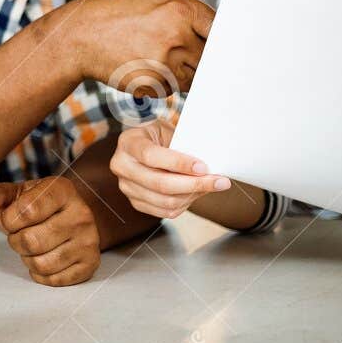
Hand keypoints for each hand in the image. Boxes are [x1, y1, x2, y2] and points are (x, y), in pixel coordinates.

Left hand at [0, 176, 99, 286]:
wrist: (73, 216)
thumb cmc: (40, 203)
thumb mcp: (18, 193)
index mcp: (63, 190)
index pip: (26, 211)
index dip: (8, 220)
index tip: (10, 218)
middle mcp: (81, 215)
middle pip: (31, 241)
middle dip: (15, 241)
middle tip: (20, 234)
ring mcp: (89, 241)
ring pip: (41, 264)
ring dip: (27, 258)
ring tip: (33, 246)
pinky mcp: (90, 264)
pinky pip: (53, 280)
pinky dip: (40, 273)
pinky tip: (45, 257)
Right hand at [62, 0, 212, 93]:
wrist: (81, 36)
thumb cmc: (120, 12)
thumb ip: (188, 11)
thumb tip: (220, 30)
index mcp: (180, 10)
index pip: (220, 30)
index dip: (222, 39)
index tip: (223, 46)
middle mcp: (176, 38)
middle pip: (209, 58)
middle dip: (200, 57)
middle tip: (181, 52)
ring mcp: (164, 65)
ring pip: (192, 77)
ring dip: (182, 71)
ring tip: (156, 55)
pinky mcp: (152, 86)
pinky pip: (172, 89)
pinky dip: (163, 82)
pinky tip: (143, 66)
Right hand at [110, 120, 230, 218]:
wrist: (145, 147)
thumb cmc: (159, 136)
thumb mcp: (168, 130)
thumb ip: (183, 145)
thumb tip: (212, 164)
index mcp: (128, 142)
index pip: (151, 156)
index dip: (179, 163)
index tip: (204, 167)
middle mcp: (122, 166)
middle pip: (159, 184)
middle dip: (194, 184)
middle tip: (220, 182)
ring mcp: (126, 187)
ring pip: (165, 201)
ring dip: (193, 195)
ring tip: (210, 186)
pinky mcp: (135, 202)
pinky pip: (165, 212)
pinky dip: (185, 204)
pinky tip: (195, 193)